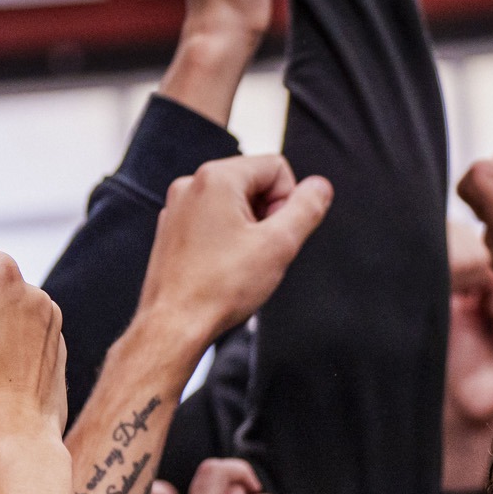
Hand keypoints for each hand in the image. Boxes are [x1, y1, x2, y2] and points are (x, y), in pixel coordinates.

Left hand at [136, 155, 332, 347]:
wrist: (174, 325)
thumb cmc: (216, 289)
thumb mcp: (279, 245)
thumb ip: (306, 209)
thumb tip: (319, 187)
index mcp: (217, 178)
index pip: (276, 167)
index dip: (288, 201)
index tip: (278, 233)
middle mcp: (192, 185)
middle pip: (254, 182)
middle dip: (267, 214)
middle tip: (261, 250)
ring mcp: (178, 207)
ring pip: (234, 204)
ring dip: (248, 228)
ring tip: (241, 261)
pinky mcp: (173, 230)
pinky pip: (212, 221)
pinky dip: (226, 239)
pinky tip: (224, 267)